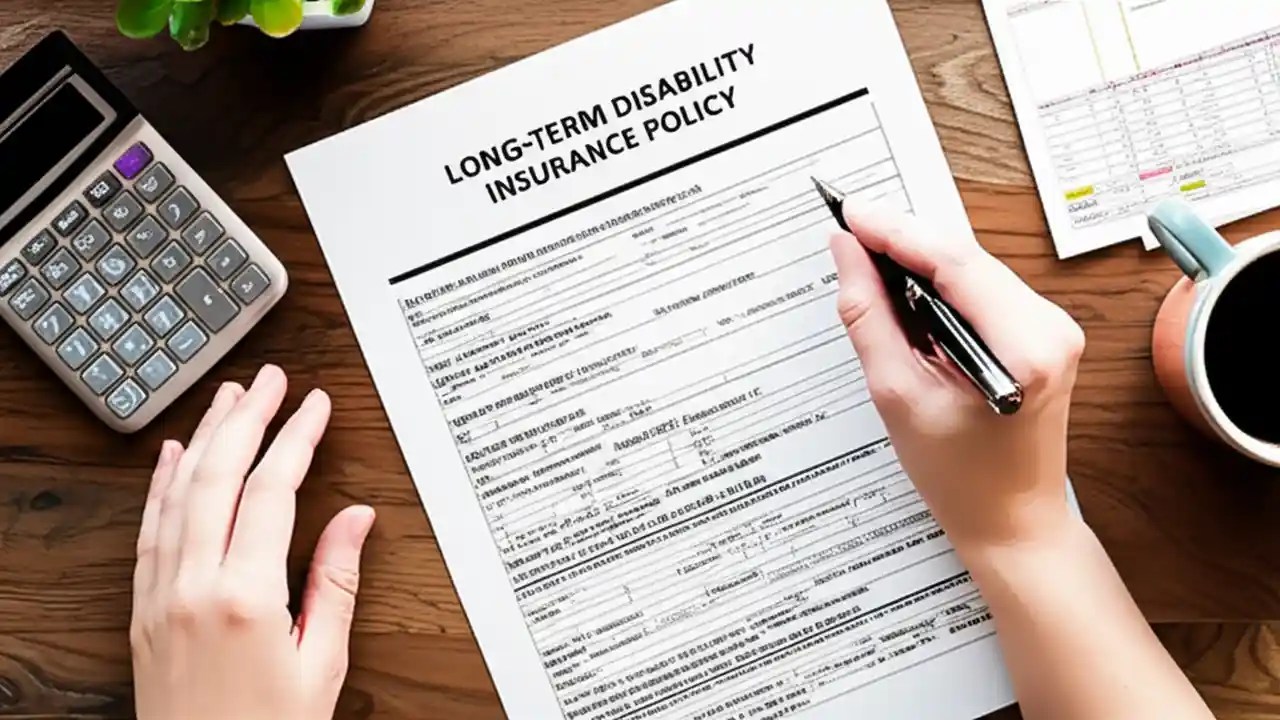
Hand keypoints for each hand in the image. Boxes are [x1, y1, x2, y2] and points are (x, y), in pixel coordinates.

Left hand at [131, 365, 374, 719]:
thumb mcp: (322, 662)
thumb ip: (337, 582)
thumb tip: (355, 520)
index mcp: (247, 596)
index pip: (272, 490)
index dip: (296, 438)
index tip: (314, 406)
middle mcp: (194, 587)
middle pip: (217, 475)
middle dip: (246, 417)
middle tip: (270, 379)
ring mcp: (162, 596)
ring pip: (176, 493)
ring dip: (203, 438)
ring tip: (228, 398)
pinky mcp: (144, 610)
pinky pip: (147, 530)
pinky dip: (158, 485)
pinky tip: (170, 455)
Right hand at [830, 206, 1083, 551]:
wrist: (1012, 522)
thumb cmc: (964, 478)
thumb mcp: (898, 395)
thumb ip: (869, 318)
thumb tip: (849, 256)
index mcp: (1026, 348)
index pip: (954, 262)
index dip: (895, 231)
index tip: (851, 215)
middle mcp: (1051, 328)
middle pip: (965, 257)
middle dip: (903, 241)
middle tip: (848, 231)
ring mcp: (1053, 328)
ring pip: (972, 268)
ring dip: (919, 260)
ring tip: (866, 260)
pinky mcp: (1043, 333)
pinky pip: (982, 289)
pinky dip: (940, 283)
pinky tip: (903, 288)